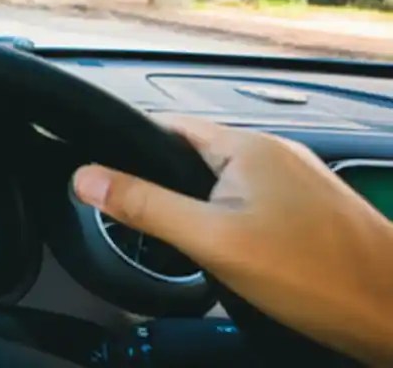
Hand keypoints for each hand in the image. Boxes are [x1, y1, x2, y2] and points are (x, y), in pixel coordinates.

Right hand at [72, 116, 392, 365]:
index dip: (131, 150)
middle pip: (196, 156)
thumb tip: (87, 178)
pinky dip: (239, 222)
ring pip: (228, 182)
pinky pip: (257, 201)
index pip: (167, 127)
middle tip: (163, 233)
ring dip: (207, 209)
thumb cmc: (317, 276)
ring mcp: (300, 178)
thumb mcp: (212, 242)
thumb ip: (144, 206)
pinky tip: (245, 257)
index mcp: (246, 147)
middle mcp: (276, 152)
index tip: (109, 177)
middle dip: (170, 189)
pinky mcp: (315, 207)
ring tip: (207, 250)